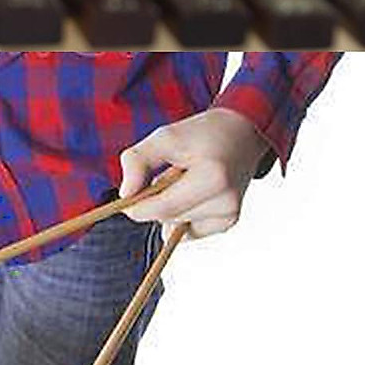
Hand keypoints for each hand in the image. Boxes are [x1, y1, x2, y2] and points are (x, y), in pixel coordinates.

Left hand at [118, 108, 270, 239]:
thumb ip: (138, 161)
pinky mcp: (228, 222)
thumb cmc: (203, 134)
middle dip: (154, 202)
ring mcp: (229, 215)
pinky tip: (190, 194)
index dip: (137, 207)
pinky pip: (188, 230)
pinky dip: (181, 215)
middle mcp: (225, 202)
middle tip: (162, 174)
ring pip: (176, 225)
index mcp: (212, 179)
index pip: (163, 208)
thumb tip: (125, 194)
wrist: (241, 134)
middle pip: (168, 218)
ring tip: (182, 180)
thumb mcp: (164, 137)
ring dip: (169, 206)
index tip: (124, 199)